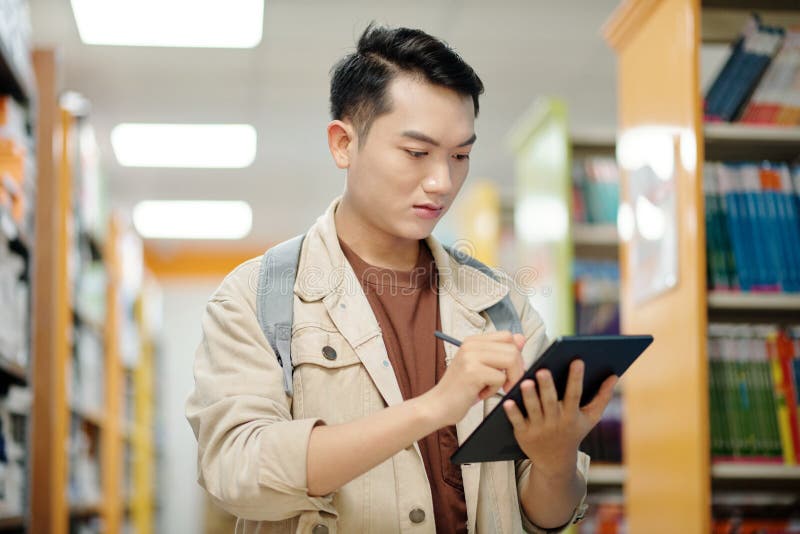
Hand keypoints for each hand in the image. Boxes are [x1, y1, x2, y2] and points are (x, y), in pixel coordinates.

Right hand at [425, 331, 525, 426]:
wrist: (438, 406)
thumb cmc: (461, 389)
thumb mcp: (482, 367)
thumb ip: (501, 353)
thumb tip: (521, 338)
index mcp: (473, 341)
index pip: (508, 336)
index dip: (515, 354)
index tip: (509, 371)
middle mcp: (471, 345)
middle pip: (513, 348)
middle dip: (516, 370)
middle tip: (505, 384)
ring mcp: (471, 357)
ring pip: (510, 361)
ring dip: (507, 379)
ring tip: (491, 388)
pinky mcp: (472, 372)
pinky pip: (500, 378)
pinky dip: (494, 390)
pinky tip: (480, 393)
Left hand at [503, 359, 617, 478]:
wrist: (555, 462)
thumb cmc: (573, 432)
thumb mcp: (590, 418)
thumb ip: (602, 397)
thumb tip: (615, 375)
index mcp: (572, 415)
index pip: (575, 394)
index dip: (576, 378)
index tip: (578, 360)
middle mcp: (556, 422)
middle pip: (551, 402)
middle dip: (548, 386)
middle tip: (543, 370)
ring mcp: (539, 429)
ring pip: (534, 410)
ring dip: (529, 397)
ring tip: (526, 382)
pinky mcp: (524, 434)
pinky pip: (517, 422)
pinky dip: (512, 413)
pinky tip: (506, 401)